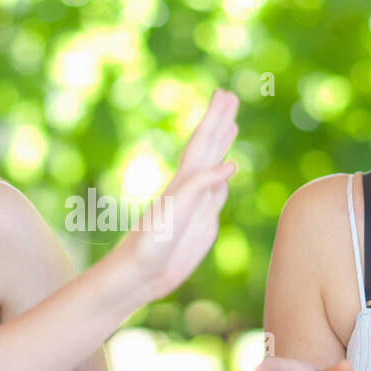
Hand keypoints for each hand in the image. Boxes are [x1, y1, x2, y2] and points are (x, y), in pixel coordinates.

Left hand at [113, 89, 238, 300]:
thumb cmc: (150, 243)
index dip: (215, 118)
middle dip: (220, 121)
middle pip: (209, 146)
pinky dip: (224, 176)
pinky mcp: (202, 223)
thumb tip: (231, 164)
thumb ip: (201, 186)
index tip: (226, 94)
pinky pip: (217, 192)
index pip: (203, 142)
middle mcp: (190, 187)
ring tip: (232, 124)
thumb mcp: (176, 211)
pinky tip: (228, 169)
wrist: (139, 275)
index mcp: (183, 180)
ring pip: (214, 165)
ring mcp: (197, 204)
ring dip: (222, 144)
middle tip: (231, 96)